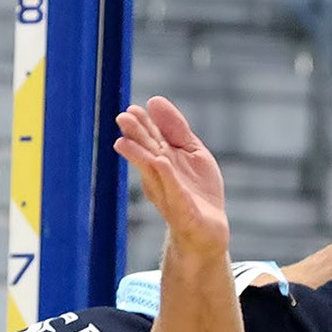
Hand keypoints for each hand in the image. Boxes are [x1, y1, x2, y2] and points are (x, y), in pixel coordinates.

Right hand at [115, 97, 228, 253]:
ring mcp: (170, 193)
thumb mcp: (193, 152)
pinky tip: (160, 162)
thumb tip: (154, 100)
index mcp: (162, 159)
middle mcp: (161, 176)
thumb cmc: (197, 190)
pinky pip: (175, 192)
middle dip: (136, 136)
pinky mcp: (183, 210)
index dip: (142, 124)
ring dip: (140, 156)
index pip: (150, 138)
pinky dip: (168, 177)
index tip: (131, 109)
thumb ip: (176, 128)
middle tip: (123, 118)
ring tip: (123, 141)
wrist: (208, 230)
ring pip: (153, 171)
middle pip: (148, 152)